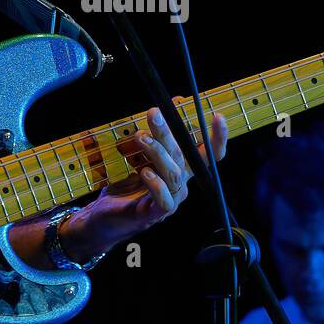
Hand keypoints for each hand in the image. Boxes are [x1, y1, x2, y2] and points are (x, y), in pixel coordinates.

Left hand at [71, 100, 227, 251]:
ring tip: (141, 138)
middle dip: (168, 133)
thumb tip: (167, 106)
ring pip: (173, 174)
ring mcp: (170, 200)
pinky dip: (156, 185)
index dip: (218, 138)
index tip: (218, 117)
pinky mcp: (155, 213)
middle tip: (154, 114)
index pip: (208, 154)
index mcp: (181, 169)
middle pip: (183, 156)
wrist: (106, 217)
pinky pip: (164, 200)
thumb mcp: (139, 156)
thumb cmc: (125, 185)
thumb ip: (154, 136)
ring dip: (157, 153)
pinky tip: (146, 172)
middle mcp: (180, 184)